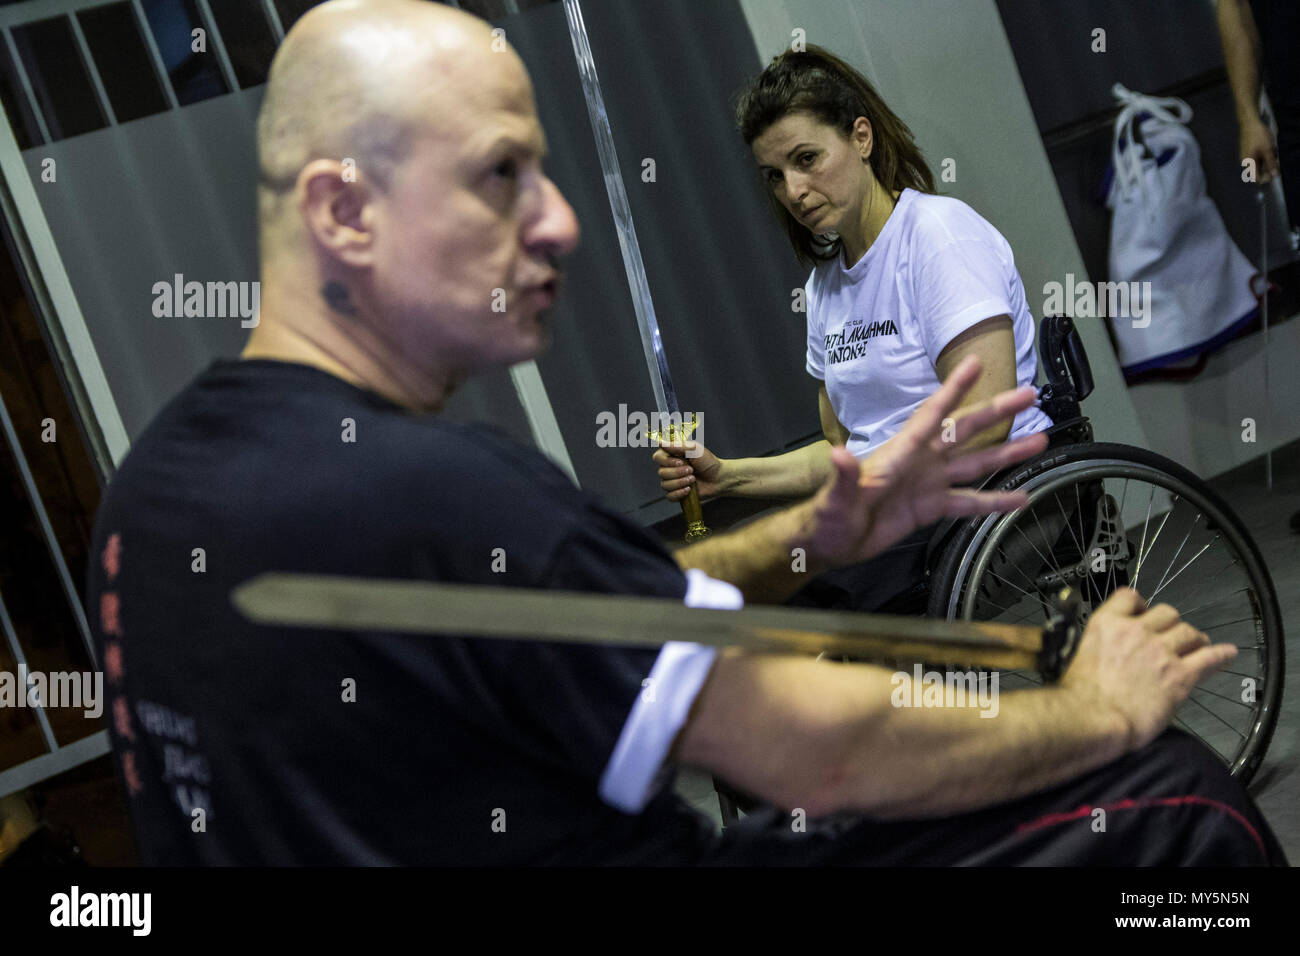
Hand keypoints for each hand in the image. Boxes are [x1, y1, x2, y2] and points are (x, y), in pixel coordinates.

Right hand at [653, 441, 724, 500]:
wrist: (718, 477)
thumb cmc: (707, 461)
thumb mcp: (695, 450)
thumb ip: (678, 446)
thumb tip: (660, 442)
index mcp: (671, 455)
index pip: (658, 457)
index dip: (667, 461)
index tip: (681, 461)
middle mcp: (669, 468)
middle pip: (661, 472)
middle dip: (677, 472)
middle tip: (691, 470)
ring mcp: (672, 481)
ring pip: (665, 484)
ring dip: (679, 482)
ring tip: (693, 479)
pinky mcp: (676, 493)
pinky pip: (669, 496)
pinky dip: (678, 493)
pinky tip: (689, 489)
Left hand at [798, 354, 1047, 565]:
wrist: (831, 543)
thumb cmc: (829, 516)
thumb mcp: (835, 499)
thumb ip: (842, 477)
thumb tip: (838, 456)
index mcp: (900, 453)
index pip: (932, 415)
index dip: (953, 390)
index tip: (975, 364)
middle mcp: (920, 462)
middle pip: (965, 431)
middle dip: (996, 411)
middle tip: (1028, 394)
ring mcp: (928, 483)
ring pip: (975, 463)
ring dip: (1007, 453)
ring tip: (1039, 440)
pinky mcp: (931, 508)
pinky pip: (969, 502)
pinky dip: (995, 502)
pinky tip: (1020, 498)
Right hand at [1062, 588, 1233, 750]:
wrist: (1091, 718)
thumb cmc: (1080, 697)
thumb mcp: (1080, 657)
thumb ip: (1100, 648)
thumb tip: (1108, 655)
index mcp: (1107, 625)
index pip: (1130, 597)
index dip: (1141, 604)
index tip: (1145, 612)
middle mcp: (1136, 631)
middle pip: (1166, 612)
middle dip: (1171, 624)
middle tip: (1173, 636)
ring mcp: (1160, 652)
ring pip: (1189, 632)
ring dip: (1195, 639)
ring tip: (1199, 646)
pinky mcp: (1180, 675)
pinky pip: (1209, 658)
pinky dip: (1221, 655)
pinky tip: (1228, 653)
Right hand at [1240, 116, 1279, 182]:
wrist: (1249, 123)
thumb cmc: (1258, 136)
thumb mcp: (1268, 150)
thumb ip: (1271, 163)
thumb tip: (1275, 175)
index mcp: (1248, 163)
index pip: (1257, 178)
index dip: (1266, 177)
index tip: (1275, 172)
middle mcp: (1245, 162)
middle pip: (1259, 169)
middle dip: (1269, 164)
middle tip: (1275, 155)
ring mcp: (1246, 156)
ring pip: (1259, 162)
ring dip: (1267, 158)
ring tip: (1271, 148)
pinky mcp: (1248, 151)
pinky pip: (1257, 156)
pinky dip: (1264, 153)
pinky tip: (1267, 145)